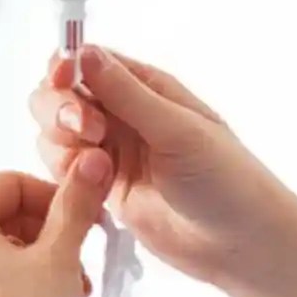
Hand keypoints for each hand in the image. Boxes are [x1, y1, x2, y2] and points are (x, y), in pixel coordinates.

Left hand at [0, 157, 111, 296]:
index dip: (53, 195)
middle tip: (83, 255)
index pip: (8, 184)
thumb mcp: (59, 257)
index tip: (84, 215)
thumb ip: (76, 206)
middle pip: (2, 217)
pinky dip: (23, 285)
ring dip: (42, 261)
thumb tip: (90, 165)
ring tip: (75, 287)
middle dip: (50, 233)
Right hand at [31, 46, 296, 290]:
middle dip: (60, 109)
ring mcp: (112, 152)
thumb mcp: (178, 130)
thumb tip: (84, 51)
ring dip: (62, 145)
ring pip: (55, 134)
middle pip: (60, 94)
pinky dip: (65, 175)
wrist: (240, 245)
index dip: (65, 67)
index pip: (87, 60)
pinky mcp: (103, 188)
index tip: (62, 81)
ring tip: (98, 164)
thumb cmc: (227, 181)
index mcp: (147, 88)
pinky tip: (93, 187)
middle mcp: (124, 115)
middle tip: (89, 132)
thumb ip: (127, 94)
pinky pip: (64, 171)